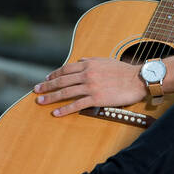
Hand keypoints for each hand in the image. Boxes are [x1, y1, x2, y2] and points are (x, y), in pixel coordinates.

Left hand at [32, 57, 149, 116]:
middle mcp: (87, 74)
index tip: (45, 79)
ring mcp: (90, 87)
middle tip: (36, 91)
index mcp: (88, 64)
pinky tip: (56, 113)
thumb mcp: (105, 60)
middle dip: (46, 86)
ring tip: (40, 101)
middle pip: (61, 81)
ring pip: (66, 92)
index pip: (65, 69)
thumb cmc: (124, 70)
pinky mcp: (96, 99)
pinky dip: (64, 109)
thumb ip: (91, 60)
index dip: (54, 74)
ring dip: (51, 97)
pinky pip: (77, 105)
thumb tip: (80, 60)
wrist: (138, 79)